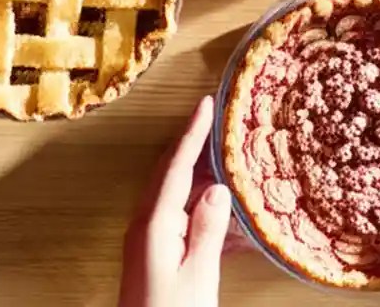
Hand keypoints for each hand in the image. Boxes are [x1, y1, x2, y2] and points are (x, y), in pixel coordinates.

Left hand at [118, 96, 244, 306]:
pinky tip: (229, 214)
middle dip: (196, 146)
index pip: (175, 166)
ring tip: (232, 161)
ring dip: (204, 178)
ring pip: (179, 196)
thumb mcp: (198, 275)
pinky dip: (205, 210)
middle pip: (173, 173)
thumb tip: (217, 188)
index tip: (207, 103)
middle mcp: (147, 227)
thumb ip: (208, 230)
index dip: (193, 132)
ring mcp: (150, 242)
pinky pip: (182, 220)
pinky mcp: (156, 257)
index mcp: (154, 225)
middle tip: (221, 121)